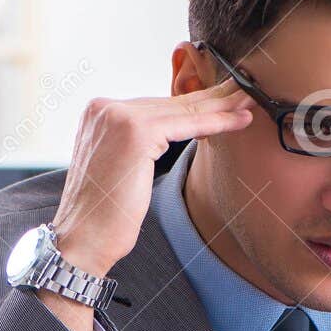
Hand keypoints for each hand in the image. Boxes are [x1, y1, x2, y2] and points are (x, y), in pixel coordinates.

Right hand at [38, 81, 252, 330]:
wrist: (82, 240)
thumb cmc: (104, 214)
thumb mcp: (121, 166)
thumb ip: (138, 142)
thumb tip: (171, 130)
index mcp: (98, 112)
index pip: (155, 105)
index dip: (191, 103)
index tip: (220, 99)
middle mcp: (104, 108)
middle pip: (170, 103)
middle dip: (210, 98)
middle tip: (243, 90)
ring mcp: (118, 117)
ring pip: (181, 110)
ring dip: (220, 106)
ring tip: (248, 101)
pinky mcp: (136, 132)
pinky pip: (186, 124)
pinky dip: (215, 122)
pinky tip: (240, 119)